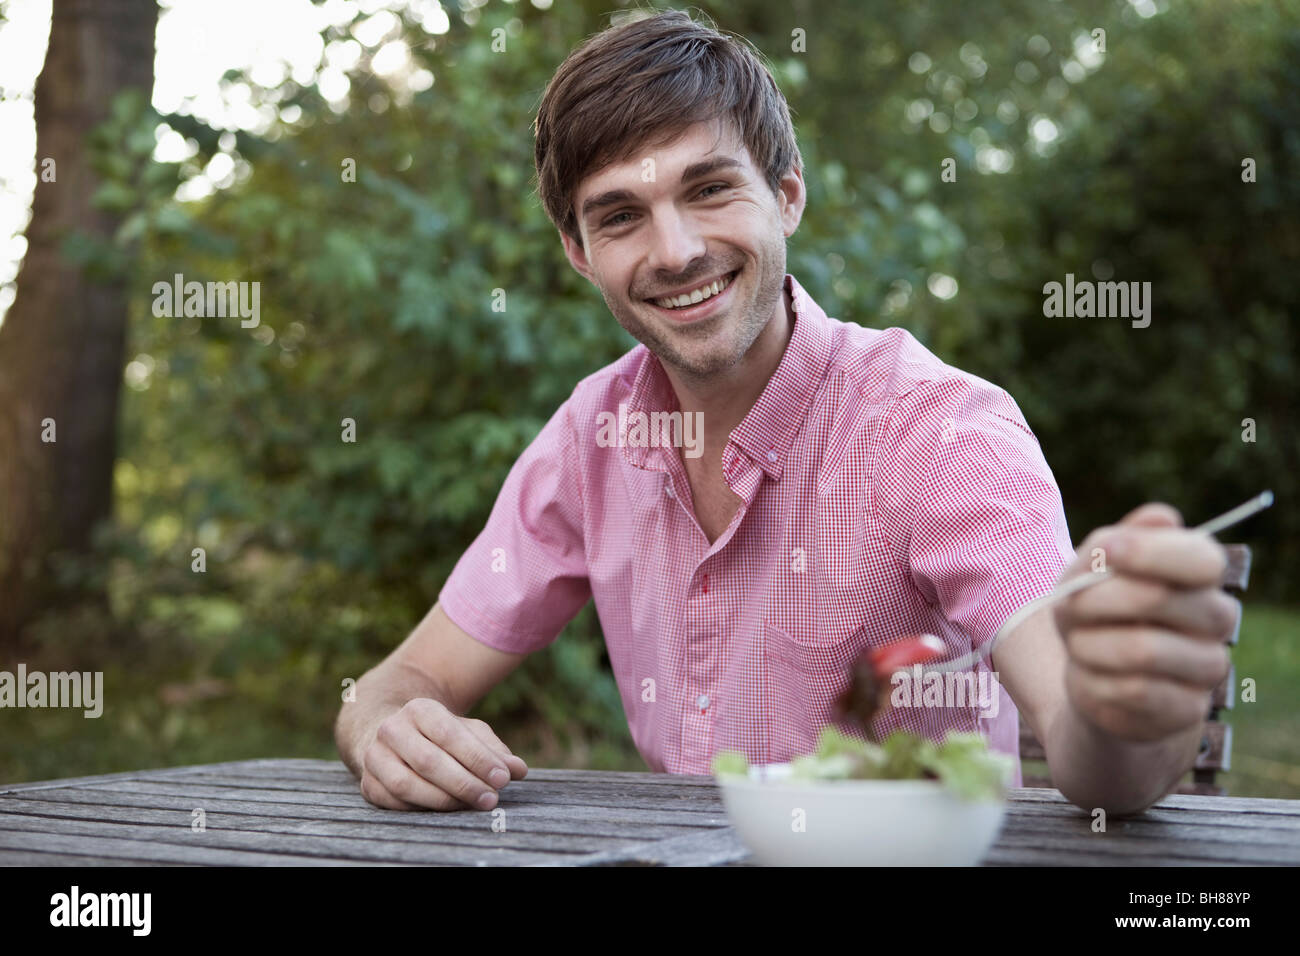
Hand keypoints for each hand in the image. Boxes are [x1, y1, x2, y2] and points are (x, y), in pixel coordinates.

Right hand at [358, 698, 527, 810]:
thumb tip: (518, 769)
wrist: (391, 734)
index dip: (477, 758)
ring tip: (471, 805)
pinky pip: (394, 802)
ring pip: (406, 784)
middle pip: (428, 760)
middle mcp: (392, 729)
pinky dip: (421, 808)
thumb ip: (493, 749)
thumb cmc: (439, 735)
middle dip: (463, 782)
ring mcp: (375, 757)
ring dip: (442, 799)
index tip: (503, 778)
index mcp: (419, 709)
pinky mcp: (368, 783)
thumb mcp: (467, 732)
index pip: (449, 733)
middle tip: (491, 799)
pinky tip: (446, 809)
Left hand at [1055, 503, 1238, 742]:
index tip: (1105, 550)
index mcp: (1200, 575)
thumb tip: (1161, 516)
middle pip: (1158, 598)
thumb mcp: (1087, 573)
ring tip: (1078, 644)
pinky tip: (1090, 676)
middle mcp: (1217, 619)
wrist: (1096, 679)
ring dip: (1088, 645)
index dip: (1150, 552)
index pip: (1202, 558)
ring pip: (1141, 650)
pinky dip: (1092, 680)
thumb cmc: (1095, 613)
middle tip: (1069, 608)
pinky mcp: (1186, 710)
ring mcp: (1207, 667)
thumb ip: (1115, 543)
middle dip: (1095, 601)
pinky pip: (1129, 691)